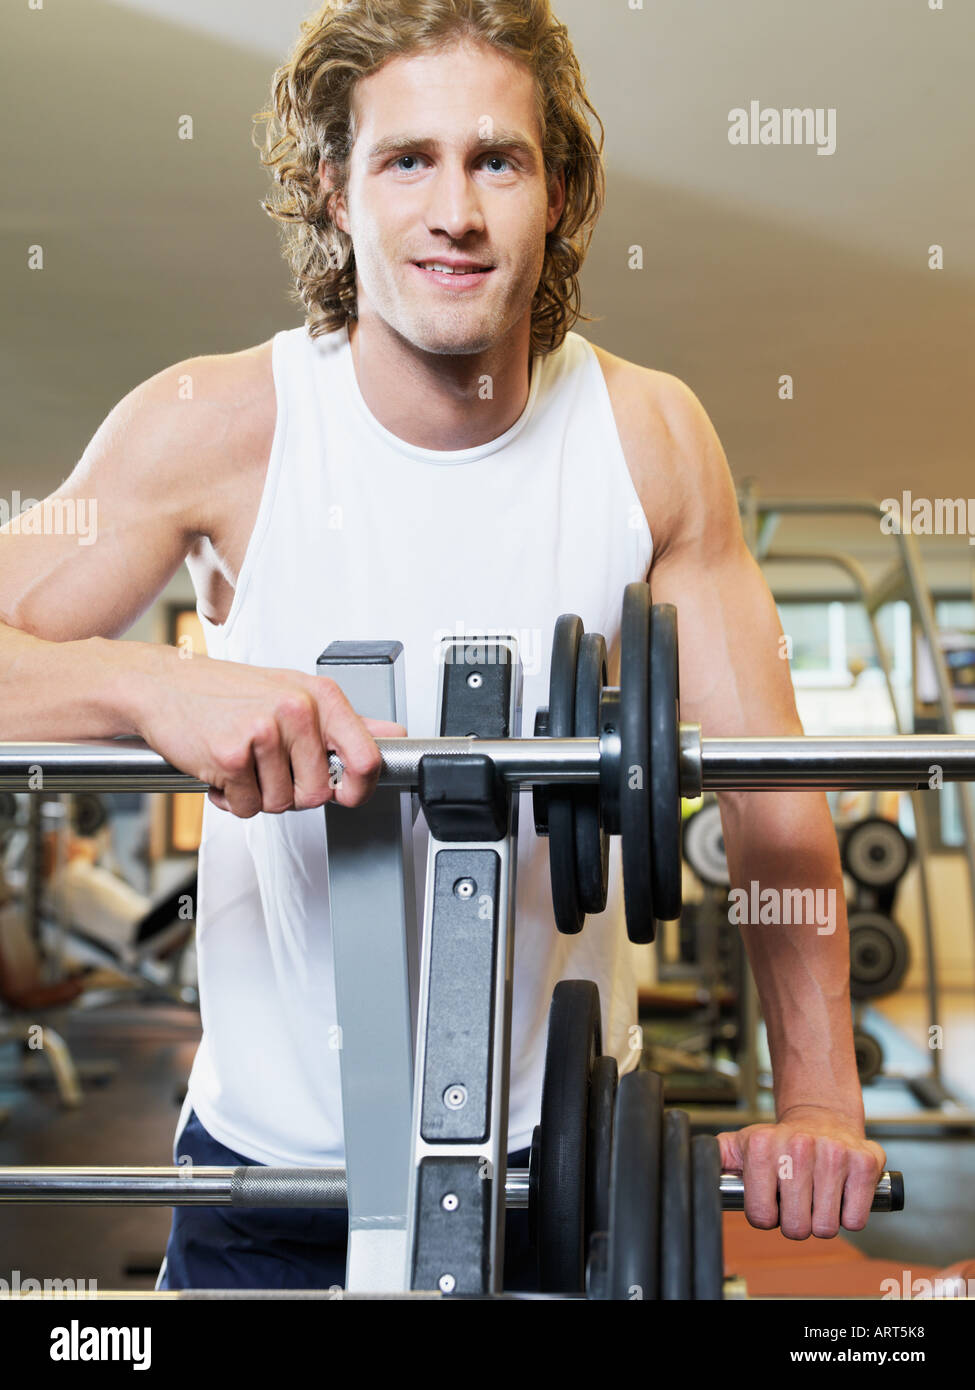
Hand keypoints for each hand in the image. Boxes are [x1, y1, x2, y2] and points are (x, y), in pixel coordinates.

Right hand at [134, 648, 405, 817]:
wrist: (162, 685)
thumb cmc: (226, 692)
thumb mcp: (293, 693)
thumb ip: (344, 722)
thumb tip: (391, 735)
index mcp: (319, 695)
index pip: (366, 757)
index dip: (359, 788)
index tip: (346, 794)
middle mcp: (297, 709)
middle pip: (317, 794)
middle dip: (289, 793)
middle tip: (266, 767)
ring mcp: (264, 730)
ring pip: (279, 805)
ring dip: (256, 795)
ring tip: (241, 763)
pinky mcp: (231, 753)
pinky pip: (246, 807)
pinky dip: (230, 799)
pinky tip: (220, 768)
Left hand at [717, 1106, 885, 1238]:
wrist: (821, 1117)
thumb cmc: (780, 1142)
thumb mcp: (741, 1145)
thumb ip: (717, 1160)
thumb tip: (697, 1167)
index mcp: (762, 1145)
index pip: (761, 1217)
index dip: (766, 1216)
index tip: (771, 1202)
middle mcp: (799, 1146)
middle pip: (796, 1228)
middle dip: (795, 1222)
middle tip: (797, 1201)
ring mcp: (834, 1153)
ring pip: (826, 1228)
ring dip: (822, 1220)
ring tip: (817, 1196)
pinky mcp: (865, 1162)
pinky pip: (855, 1220)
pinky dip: (849, 1215)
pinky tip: (839, 1193)